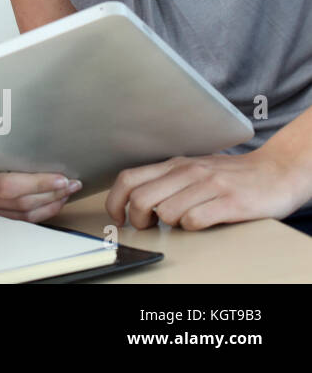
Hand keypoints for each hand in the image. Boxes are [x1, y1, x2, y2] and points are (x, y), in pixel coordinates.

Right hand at [0, 144, 81, 222]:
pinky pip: (24, 219)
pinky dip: (45, 210)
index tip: (60, 178)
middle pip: (19, 199)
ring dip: (52, 201)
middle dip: (50, 190)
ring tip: (69, 188)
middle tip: (70, 181)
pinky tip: (58, 199)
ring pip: (24, 212)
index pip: (6, 184)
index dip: (36, 184)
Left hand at [106, 148, 308, 229]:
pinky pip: (195, 220)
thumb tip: (135, 200)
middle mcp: (189, 171)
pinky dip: (193, 228)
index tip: (119, 217)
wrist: (278, 170)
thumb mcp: (194, 170)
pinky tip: (203, 223)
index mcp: (175, 165)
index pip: (129, 179)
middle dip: (138, 219)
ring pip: (166, 212)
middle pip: (142, 198)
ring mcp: (210, 185)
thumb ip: (168, 181)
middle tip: (148, 226)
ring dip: (169, 225)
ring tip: (183, 222)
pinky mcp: (230, 201)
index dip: (116, 201)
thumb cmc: (232, 176)